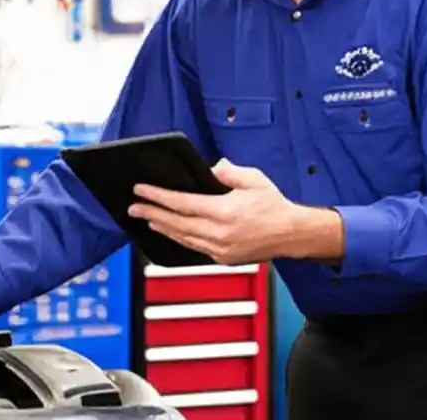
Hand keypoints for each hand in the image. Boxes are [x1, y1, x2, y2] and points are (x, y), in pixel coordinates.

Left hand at [129, 158, 302, 264]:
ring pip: (183, 238)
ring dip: (162, 228)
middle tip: (133, 208)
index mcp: (224, 212)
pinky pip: (195, 248)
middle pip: (176, 223)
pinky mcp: (224, 258)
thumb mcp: (254, 179)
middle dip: (151, 214)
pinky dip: (180, 239)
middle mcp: (219, 234)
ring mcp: (221, 249)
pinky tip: (170, 232)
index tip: (141, 191)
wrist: (292, 234)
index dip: (158, 197)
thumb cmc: (274, 205)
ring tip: (147, 220)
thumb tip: (212, 168)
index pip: (182, 203)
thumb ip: (229, 172)